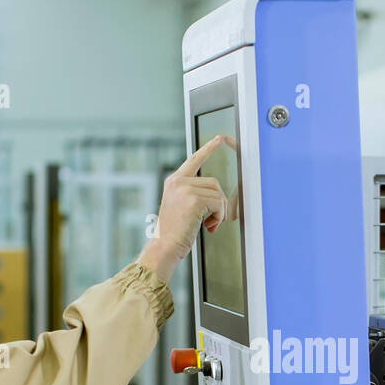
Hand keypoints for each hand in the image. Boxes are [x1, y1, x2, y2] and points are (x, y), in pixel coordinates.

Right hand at [139, 135, 228, 281]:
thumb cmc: (174, 232)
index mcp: (174, 181)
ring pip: (218, 193)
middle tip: (213, 220)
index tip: (219, 139)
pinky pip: (219, 203)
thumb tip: (217, 194)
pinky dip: (219, 217)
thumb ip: (193, 195)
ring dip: (219, 212)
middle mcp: (178, 181)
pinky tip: (208, 227)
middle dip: (219, 203)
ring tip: (209, 224)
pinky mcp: (193, 199)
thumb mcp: (181, 207)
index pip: (194, 160)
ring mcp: (185, 189)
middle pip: (214, 183)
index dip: (208, 149)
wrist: (164, 246)